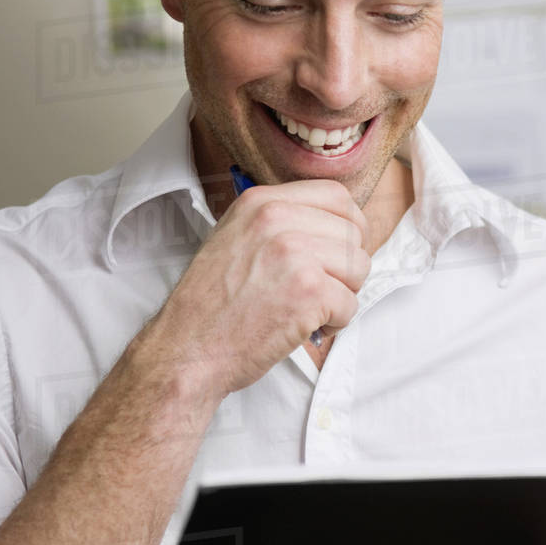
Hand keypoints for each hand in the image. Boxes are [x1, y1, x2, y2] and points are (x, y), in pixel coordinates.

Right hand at [149, 179, 370, 398]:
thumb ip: (281, 223)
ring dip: (343, 295)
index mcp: (262, 201)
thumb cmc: (212, 303)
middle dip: (347, 267)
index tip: (341, 249)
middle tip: (321, 290)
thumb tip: (334, 225)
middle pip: (353, 233)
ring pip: (359, 267)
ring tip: (310, 309)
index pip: (337, 196)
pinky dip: (335, 323)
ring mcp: (295, 253)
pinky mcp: (309, 291)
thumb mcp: (236, 237)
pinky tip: (306, 327)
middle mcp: (278, 218)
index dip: (350, 225)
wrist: (186, 348)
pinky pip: (350, 305)